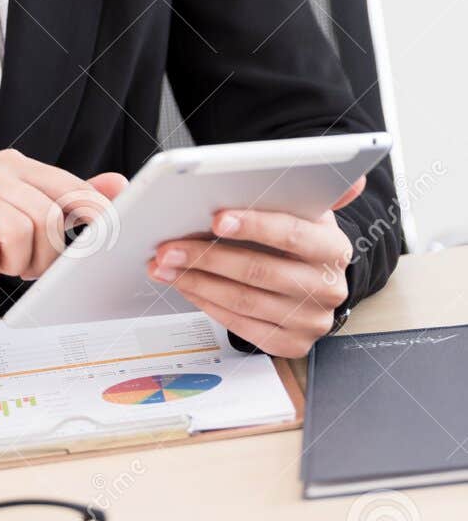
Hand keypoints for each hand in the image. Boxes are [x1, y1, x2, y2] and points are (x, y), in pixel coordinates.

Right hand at [0, 148, 127, 296]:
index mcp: (13, 164)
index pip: (67, 186)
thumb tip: (118, 184)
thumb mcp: (22, 217)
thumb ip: (68, 200)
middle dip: (44, 255)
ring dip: (13, 263)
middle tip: (27, 266)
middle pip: (45, 215)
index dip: (89, 218)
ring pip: (16, 233)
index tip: (100, 242)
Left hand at [144, 175, 366, 358]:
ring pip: (244, 300)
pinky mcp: (292, 344)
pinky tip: (186, 285)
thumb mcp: (308, 207)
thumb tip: (353, 176)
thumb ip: (318, 185)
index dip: (253, 225)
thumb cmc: (299, 236)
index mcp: (334, 248)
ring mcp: (311, 320)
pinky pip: (242, 327)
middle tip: (169, 246)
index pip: (292, 234)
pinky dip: (208, 304)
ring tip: (166, 265)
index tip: (216, 218)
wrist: (314, 279)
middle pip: (259, 271)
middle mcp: (327, 288)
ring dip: (197, 281)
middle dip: (207, 257)